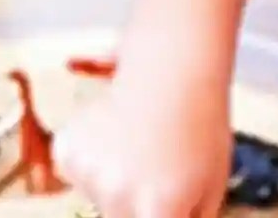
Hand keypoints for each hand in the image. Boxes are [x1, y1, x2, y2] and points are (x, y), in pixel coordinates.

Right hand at [56, 34, 232, 217]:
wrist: (172, 73)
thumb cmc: (198, 126)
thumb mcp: (210, 192)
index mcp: (157, 211)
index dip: (158, 214)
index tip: (157, 206)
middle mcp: (117, 196)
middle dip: (137, 209)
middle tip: (155, 179)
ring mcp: (88, 173)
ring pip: (98, 201)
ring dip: (114, 187)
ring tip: (140, 153)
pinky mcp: (67, 152)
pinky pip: (78, 176)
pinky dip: (93, 165)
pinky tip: (116, 141)